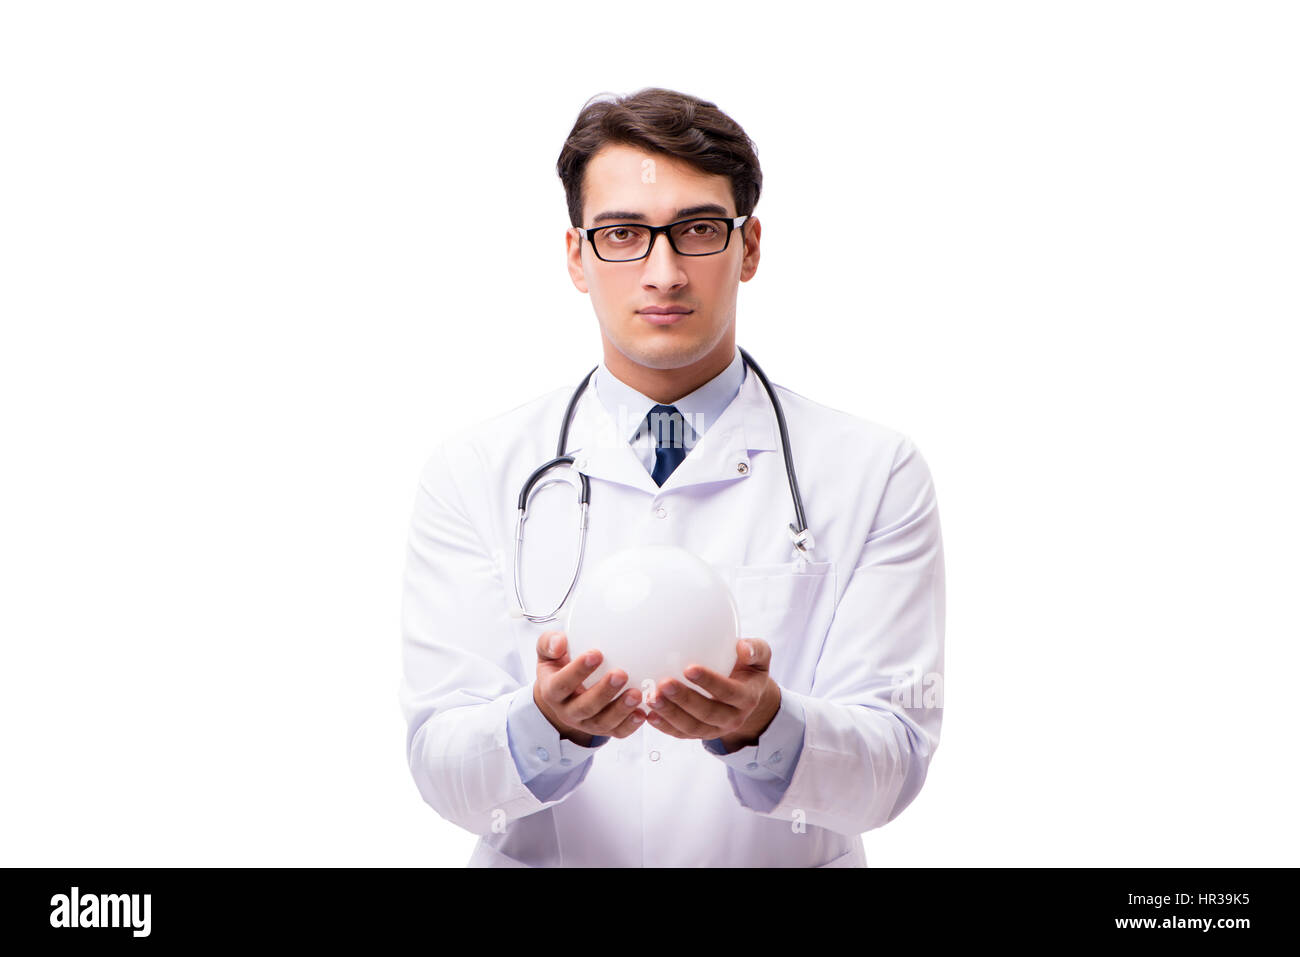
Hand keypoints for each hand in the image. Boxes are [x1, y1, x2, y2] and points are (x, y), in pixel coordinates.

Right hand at [532, 631, 644, 745]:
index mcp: (551, 692)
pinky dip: (630, 725)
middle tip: (621, 674)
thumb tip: (559, 643)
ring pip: (602, 723)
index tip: (596, 653)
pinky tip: (642, 713)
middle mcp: (567, 712)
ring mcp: (586, 723)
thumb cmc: (559, 666)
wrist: (563, 692)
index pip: (561, 684)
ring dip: (620, 710)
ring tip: (636, 694)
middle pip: (584, 707)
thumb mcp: (547, 652)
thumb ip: (548, 643)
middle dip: (604, 692)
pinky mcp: (603, 730)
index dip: (577, 671)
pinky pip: (617, 732)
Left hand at [645, 639, 780, 752]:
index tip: (689, 668)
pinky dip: (665, 726)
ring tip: (651, 698)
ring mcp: (715, 729)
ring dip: (670, 714)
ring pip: (692, 726)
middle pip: (707, 712)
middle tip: (663, 684)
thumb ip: (755, 649)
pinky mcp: (700, 734)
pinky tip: (649, 715)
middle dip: (684, 699)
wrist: (748, 696)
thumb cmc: (748, 668)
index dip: (709, 681)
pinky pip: (682, 733)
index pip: (728, 691)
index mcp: (747, 697)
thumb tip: (742, 647)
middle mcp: (732, 717)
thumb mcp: (760, 657)